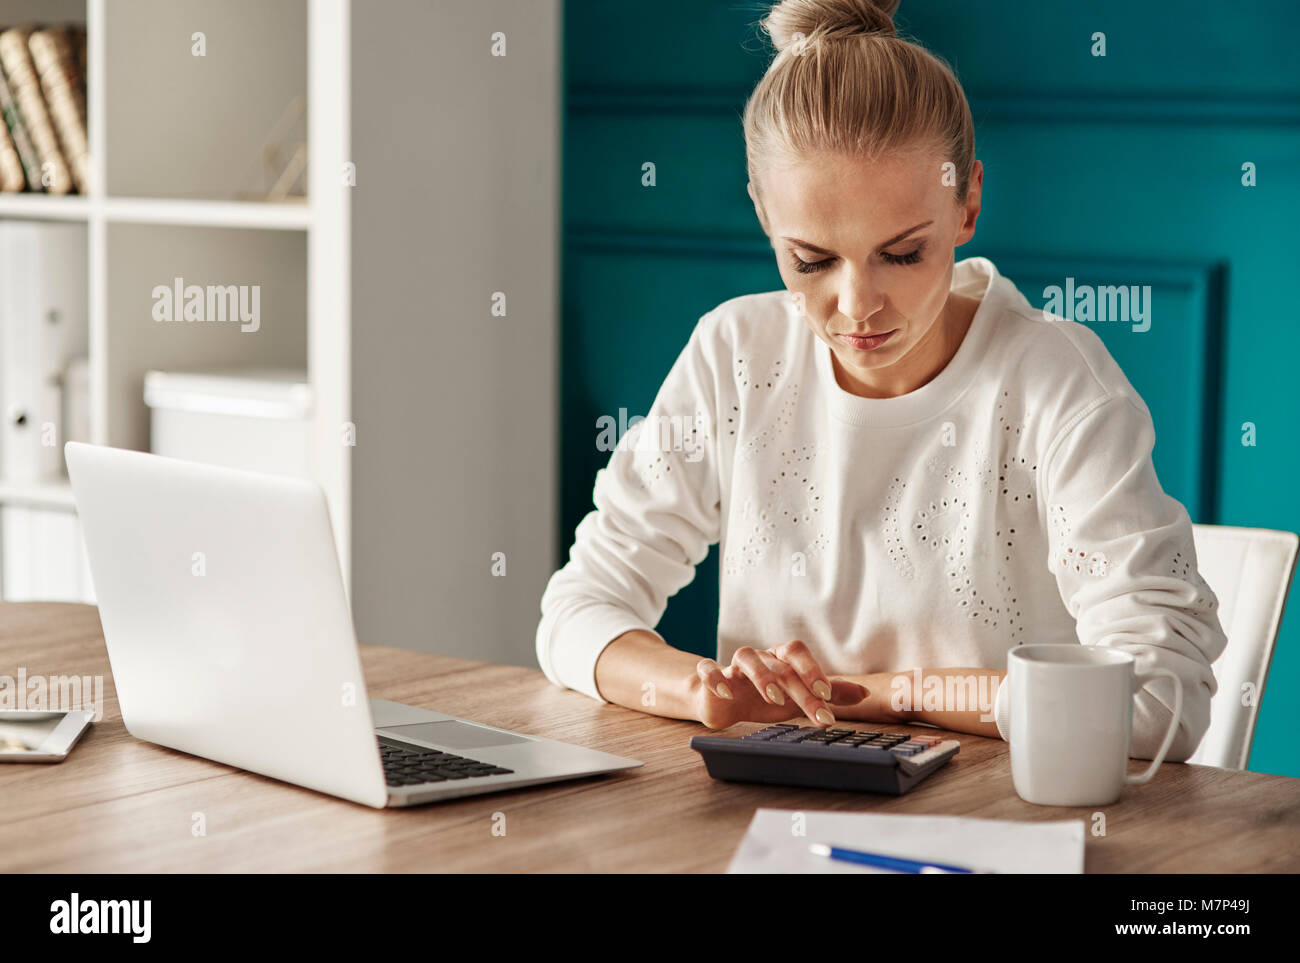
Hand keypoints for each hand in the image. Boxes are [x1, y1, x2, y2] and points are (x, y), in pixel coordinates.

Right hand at [693, 640, 868, 729]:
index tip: (827, 696)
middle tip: (817, 711)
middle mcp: (760, 657)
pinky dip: (714, 676)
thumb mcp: (799, 697)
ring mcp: (734, 667)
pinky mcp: (711, 678)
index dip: (813, 670)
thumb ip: (829, 694)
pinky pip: (707, 669)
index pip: (798, 654)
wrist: (723, 702)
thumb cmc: (764, 697)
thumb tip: (865, 693)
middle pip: (780, 663)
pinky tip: (724, 690)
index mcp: (780, 659)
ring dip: (762, 675)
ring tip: (774, 698)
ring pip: (746, 657)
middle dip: (800, 686)